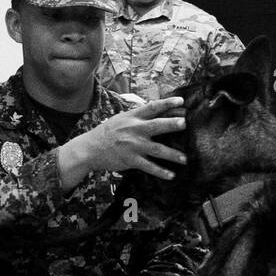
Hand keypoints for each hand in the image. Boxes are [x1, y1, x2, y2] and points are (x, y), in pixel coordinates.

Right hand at [70, 97, 187, 179]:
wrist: (90, 148)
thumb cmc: (108, 132)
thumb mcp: (121, 118)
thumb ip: (138, 115)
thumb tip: (157, 109)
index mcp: (133, 117)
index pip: (152, 107)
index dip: (167, 103)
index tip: (181, 101)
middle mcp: (134, 130)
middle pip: (156, 125)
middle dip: (171, 124)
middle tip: (185, 123)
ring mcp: (133, 145)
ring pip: (157, 149)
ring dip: (172, 154)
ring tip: (185, 158)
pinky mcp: (131, 160)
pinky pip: (149, 166)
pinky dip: (160, 172)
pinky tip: (171, 175)